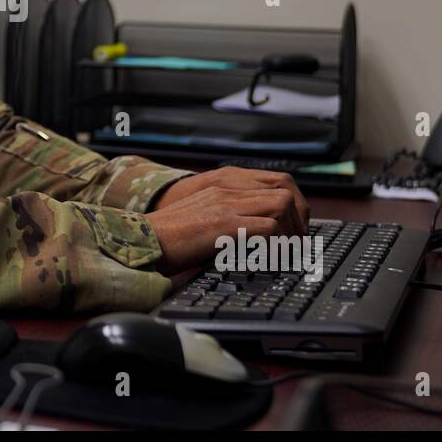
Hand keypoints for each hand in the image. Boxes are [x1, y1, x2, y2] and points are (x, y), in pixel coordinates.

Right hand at [144, 167, 309, 274]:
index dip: (294, 206)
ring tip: (285, 253)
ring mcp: (227, 204)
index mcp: (223, 186)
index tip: (294, 231)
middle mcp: (228, 189)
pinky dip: (277, 245)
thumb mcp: (204, 218)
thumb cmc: (169, 237)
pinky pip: (269, 229)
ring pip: (282, 205)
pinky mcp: (224, 224)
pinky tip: (270, 260)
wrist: (142, 240)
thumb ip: (229, 216)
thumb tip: (259, 235)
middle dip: (299, 219)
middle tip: (295, 244)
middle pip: (285, 190)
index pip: (277, 182)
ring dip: (291, 231)